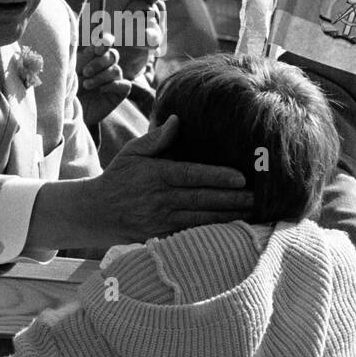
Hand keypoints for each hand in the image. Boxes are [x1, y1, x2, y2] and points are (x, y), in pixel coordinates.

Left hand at [76, 43, 131, 125]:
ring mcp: (114, 80)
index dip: (105, 41)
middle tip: (85, 72)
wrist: (70, 113)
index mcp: (94, 57)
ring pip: (116, 70)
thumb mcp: (72, 72)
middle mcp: (106, 66)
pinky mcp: (119, 93)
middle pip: (112, 55)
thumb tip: (95, 42)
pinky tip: (101, 90)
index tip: (97, 48)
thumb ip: (83, 57)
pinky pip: (124, 85)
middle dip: (99, 62)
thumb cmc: (69, 90)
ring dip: (101, 76)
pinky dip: (112, 85)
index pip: (105, 43)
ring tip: (87, 85)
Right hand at [90, 114, 252, 240]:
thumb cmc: (119, 177)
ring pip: (201, 220)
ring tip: (253, 212)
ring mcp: (161, 221)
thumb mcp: (132, 152)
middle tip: (258, 197)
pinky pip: (192, 234)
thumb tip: (177, 119)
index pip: (191, 176)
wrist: (97, 213)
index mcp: (156, 175)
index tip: (241, 178)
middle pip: (202, 200)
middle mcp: (160, 199)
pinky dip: (213, 232)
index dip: (217, 177)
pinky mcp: (162, 237)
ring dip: (228, 217)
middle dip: (232, 199)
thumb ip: (157, 138)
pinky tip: (233, 229)